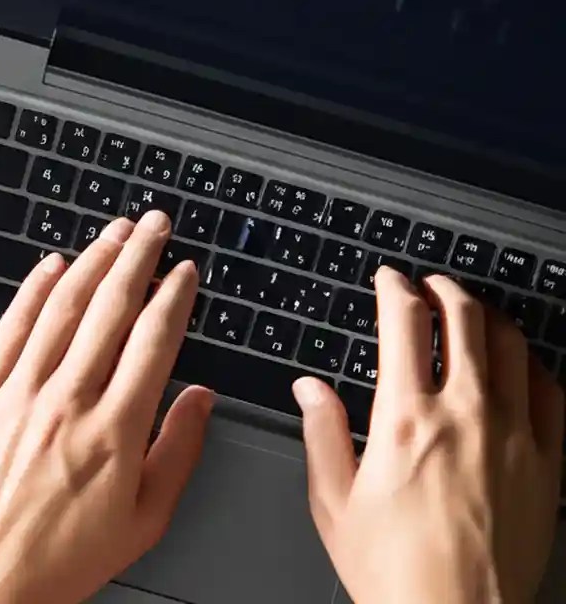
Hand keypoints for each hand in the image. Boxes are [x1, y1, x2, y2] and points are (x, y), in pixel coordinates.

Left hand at [0, 213, 213, 603]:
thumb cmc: (61, 561)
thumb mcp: (144, 521)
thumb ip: (178, 452)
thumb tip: (201, 398)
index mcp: (115, 432)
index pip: (153, 341)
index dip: (173, 297)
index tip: (184, 271)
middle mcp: (67, 402)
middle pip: (111, 309)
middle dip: (139, 257)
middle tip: (155, 225)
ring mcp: (18, 395)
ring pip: (62, 309)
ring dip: (91, 261)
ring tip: (114, 232)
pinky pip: (8, 330)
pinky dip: (32, 292)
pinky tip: (50, 266)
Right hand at [293, 270, 563, 603]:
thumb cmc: (394, 571)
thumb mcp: (333, 502)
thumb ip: (321, 433)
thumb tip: (310, 388)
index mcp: (405, 421)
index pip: (404, 323)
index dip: (394, 288)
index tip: (388, 280)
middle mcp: (466, 416)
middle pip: (464, 318)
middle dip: (442, 288)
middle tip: (428, 285)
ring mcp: (515, 435)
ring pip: (511, 344)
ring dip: (486, 315)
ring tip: (470, 312)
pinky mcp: (548, 462)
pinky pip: (551, 389)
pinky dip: (530, 362)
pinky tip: (516, 363)